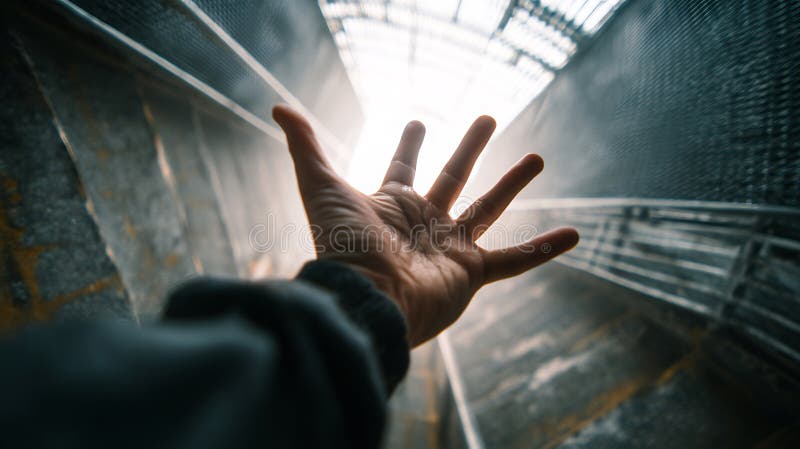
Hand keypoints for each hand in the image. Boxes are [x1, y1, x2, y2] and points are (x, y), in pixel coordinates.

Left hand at [273, 105, 577, 346]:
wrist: (364, 298)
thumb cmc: (341, 245)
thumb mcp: (320, 187)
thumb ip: (305, 146)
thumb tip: (280, 107)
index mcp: (392, 202)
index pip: (404, 166)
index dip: (411, 144)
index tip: (419, 121)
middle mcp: (423, 222)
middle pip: (453, 176)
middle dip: (470, 147)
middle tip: (487, 117)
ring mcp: (449, 247)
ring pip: (488, 208)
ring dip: (513, 183)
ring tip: (537, 157)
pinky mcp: (470, 273)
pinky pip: (514, 260)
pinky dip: (543, 249)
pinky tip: (572, 235)